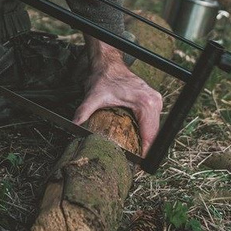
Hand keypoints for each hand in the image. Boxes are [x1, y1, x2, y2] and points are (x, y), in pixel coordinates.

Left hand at [72, 37, 162, 155]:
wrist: (108, 64)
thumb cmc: (103, 78)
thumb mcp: (92, 97)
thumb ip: (83, 112)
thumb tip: (74, 126)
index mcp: (145, 103)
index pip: (150, 135)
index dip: (145, 153)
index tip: (139, 167)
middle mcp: (154, 101)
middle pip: (154, 135)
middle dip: (146, 150)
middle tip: (135, 166)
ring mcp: (155, 100)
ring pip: (155, 130)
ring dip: (146, 142)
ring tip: (136, 155)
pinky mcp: (152, 101)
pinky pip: (152, 122)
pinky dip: (145, 132)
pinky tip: (136, 141)